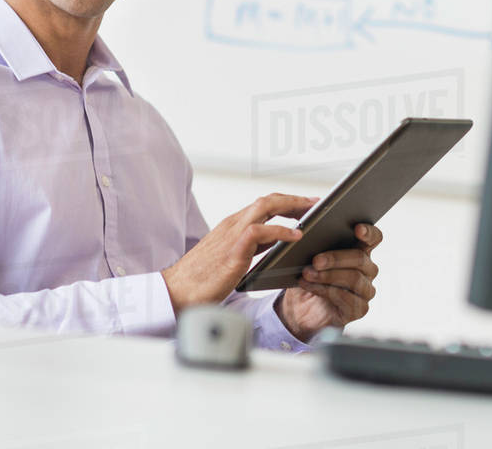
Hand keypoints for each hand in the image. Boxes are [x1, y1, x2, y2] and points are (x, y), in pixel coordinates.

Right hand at [160, 193, 317, 314]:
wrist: (176, 292)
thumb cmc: (202, 280)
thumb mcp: (234, 259)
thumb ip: (253, 249)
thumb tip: (276, 246)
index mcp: (232, 226)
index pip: (264, 205)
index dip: (286, 202)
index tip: (305, 205)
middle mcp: (232, 224)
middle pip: (268, 200)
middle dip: (294, 199)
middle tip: (315, 203)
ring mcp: (231, 234)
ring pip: (265, 206)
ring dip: (292, 206)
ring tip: (312, 212)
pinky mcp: (232, 249)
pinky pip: (260, 230)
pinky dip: (280, 230)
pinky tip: (296, 236)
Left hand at [276, 222, 382, 342]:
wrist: (299, 307)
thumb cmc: (308, 276)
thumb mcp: (309, 258)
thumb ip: (317, 245)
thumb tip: (311, 235)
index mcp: (360, 251)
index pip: (373, 238)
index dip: (369, 232)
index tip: (357, 229)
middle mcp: (367, 270)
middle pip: (360, 258)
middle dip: (336, 258)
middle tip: (315, 260)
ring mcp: (365, 291)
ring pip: (354, 278)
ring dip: (327, 275)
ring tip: (307, 274)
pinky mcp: (358, 310)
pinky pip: (346, 298)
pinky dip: (324, 290)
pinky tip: (309, 286)